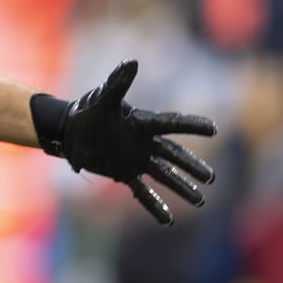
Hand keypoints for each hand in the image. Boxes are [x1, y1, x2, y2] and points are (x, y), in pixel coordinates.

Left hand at [34, 60, 216, 224]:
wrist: (69, 131)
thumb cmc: (86, 113)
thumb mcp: (101, 100)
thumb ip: (117, 84)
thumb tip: (131, 61)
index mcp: (142, 123)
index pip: (171, 124)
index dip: (192, 126)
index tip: (214, 129)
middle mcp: (144, 143)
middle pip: (174, 155)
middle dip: (192, 166)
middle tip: (211, 178)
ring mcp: (136, 159)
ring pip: (164, 175)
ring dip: (181, 187)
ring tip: (200, 201)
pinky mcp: (124, 173)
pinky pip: (142, 192)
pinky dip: (154, 205)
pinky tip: (168, 220)